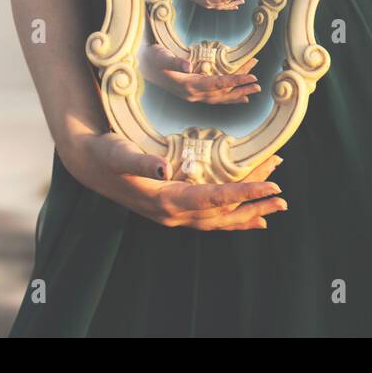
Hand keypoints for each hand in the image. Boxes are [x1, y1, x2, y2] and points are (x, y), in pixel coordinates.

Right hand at [61, 132, 286, 230]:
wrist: (89, 164)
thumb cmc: (106, 153)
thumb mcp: (119, 151)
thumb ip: (140, 160)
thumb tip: (163, 166)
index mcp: (165, 199)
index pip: (214, 199)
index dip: (244, 193)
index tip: (271, 187)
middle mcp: (173, 214)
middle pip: (223, 212)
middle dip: (254, 203)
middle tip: (282, 196)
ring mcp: (174, 216)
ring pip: (220, 219)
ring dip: (248, 213)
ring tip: (276, 206)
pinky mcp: (174, 211)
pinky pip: (210, 221)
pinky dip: (233, 220)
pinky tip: (251, 218)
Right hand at [141, 43, 260, 103]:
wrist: (141, 67)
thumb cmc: (152, 58)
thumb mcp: (161, 56)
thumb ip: (174, 61)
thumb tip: (188, 65)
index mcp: (188, 85)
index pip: (217, 83)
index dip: (235, 81)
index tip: (251, 77)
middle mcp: (192, 94)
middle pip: (222, 94)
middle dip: (241, 90)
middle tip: (259, 86)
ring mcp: (192, 96)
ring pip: (220, 98)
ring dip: (237, 95)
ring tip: (253, 92)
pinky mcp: (192, 93)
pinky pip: (214, 98)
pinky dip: (228, 98)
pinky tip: (238, 97)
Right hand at [177, 0, 243, 10]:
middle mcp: (209, 4)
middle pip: (224, 4)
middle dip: (234, 2)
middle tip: (243, 0)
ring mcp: (209, 5)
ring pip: (223, 6)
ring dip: (232, 4)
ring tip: (240, 3)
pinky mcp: (209, 3)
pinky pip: (220, 6)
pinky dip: (227, 6)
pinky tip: (232, 6)